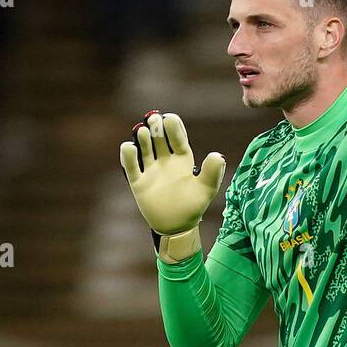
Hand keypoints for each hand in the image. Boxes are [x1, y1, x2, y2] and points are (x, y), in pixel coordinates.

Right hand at [120, 111, 225, 258]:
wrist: (176, 228)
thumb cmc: (193, 207)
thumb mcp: (206, 190)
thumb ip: (212, 173)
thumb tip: (218, 156)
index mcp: (183, 160)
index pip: (178, 139)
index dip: (174, 128)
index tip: (170, 118)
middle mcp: (166, 162)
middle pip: (159, 140)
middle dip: (157, 129)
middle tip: (154, 120)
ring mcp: (151, 171)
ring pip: (145, 149)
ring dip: (143, 139)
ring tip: (142, 131)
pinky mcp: (139, 182)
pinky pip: (131, 167)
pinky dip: (128, 156)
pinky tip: (129, 147)